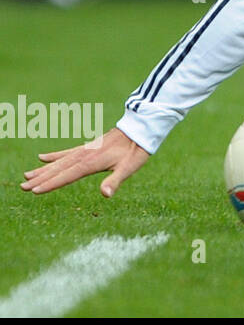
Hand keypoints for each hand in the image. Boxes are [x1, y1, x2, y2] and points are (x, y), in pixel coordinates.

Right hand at [22, 127, 149, 197]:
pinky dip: (54, 155)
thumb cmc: (136, 151)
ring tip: (26, 175)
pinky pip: (66, 152)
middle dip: (40, 178)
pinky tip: (42, 157)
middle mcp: (84, 155)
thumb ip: (115, 180)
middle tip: (22, 187)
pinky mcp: (88, 147)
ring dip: (43, 169)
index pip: (67, 176)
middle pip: (58, 169)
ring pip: (59, 161)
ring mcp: (85, 150)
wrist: (140, 129)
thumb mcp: (129, 168)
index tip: (34, 190)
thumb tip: (105, 194)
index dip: (51, 184)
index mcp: (91, 162)